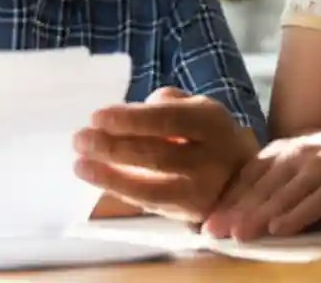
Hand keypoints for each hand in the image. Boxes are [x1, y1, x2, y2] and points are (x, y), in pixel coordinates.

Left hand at [73, 87, 257, 223]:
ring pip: (151, 189)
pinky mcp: (191, 215)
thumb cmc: (203, 131)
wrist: (240, 169)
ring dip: (110, 177)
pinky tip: (98, 179)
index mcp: (212, 123)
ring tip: (80, 165)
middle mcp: (213, 160)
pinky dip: (121, 191)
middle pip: (157, 155)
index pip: (168, 120)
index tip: (96, 117)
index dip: (131, 120)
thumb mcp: (193, 106)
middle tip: (80, 139)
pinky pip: (150, 203)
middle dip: (113, 148)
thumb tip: (127, 117)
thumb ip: (162, 105)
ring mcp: (203, 192)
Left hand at [203, 129, 320, 240]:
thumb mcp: (316, 167)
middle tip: (213, 230)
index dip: (230, 194)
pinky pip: (316, 201)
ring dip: (258, 215)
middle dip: (235, 208)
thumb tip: (254, 212)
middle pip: (263, 183)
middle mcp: (306, 149)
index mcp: (294, 145)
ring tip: (237, 234)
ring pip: (284, 193)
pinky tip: (278, 230)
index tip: (210, 216)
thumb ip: (288, 181)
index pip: (253, 170)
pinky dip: (296, 215)